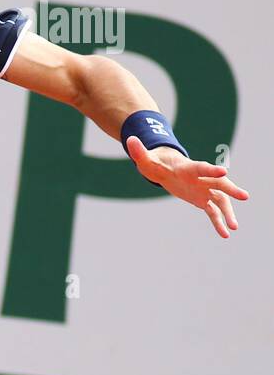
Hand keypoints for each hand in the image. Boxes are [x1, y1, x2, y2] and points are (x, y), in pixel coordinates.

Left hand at [126, 136, 249, 238]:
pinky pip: (213, 212)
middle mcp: (201, 178)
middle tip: (244, 196)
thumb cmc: (156, 163)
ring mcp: (204, 189)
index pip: (202, 167)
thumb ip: (140, 151)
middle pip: (219, 183)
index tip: (224, 171)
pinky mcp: (202, 200)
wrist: (165, 169)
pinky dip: (218, 222)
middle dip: (231, 189)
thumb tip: (130, 140)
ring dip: (227, 213)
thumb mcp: (146, 159)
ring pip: (220, 201)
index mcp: (189, 168)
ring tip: (235, 227)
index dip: (211, 169)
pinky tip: (225, 234)